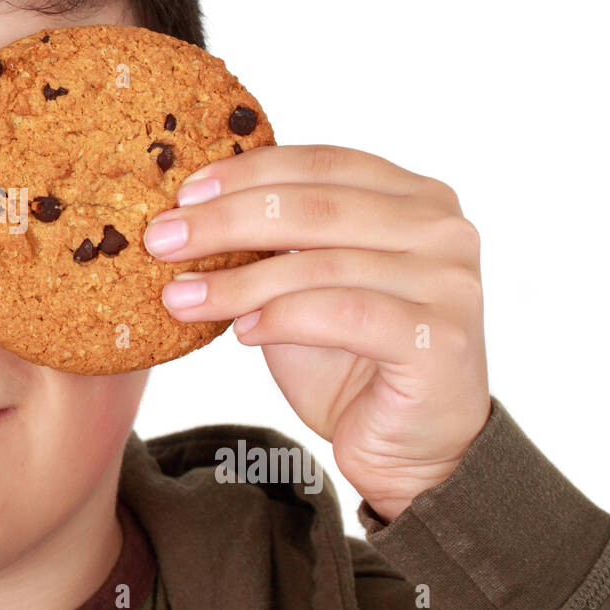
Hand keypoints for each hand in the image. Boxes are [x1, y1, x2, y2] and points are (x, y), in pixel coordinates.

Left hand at [143, 144, 490, 521]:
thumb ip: (274, 242)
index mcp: (413, 197)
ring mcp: (449, 282)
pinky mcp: (438, 339)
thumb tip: (186, 211)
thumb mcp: (304, 284)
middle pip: (314, 207)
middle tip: (161, 240)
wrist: (407, 446)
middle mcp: (442, 229)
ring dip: (236, 281)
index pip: (320, 163)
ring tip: (179, 298)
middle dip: (225, 221)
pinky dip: (282, 319)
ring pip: (320, 264)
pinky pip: (342, 314)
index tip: (181, 193)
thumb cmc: (351, 357)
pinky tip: (242, 333)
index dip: (245, 173)